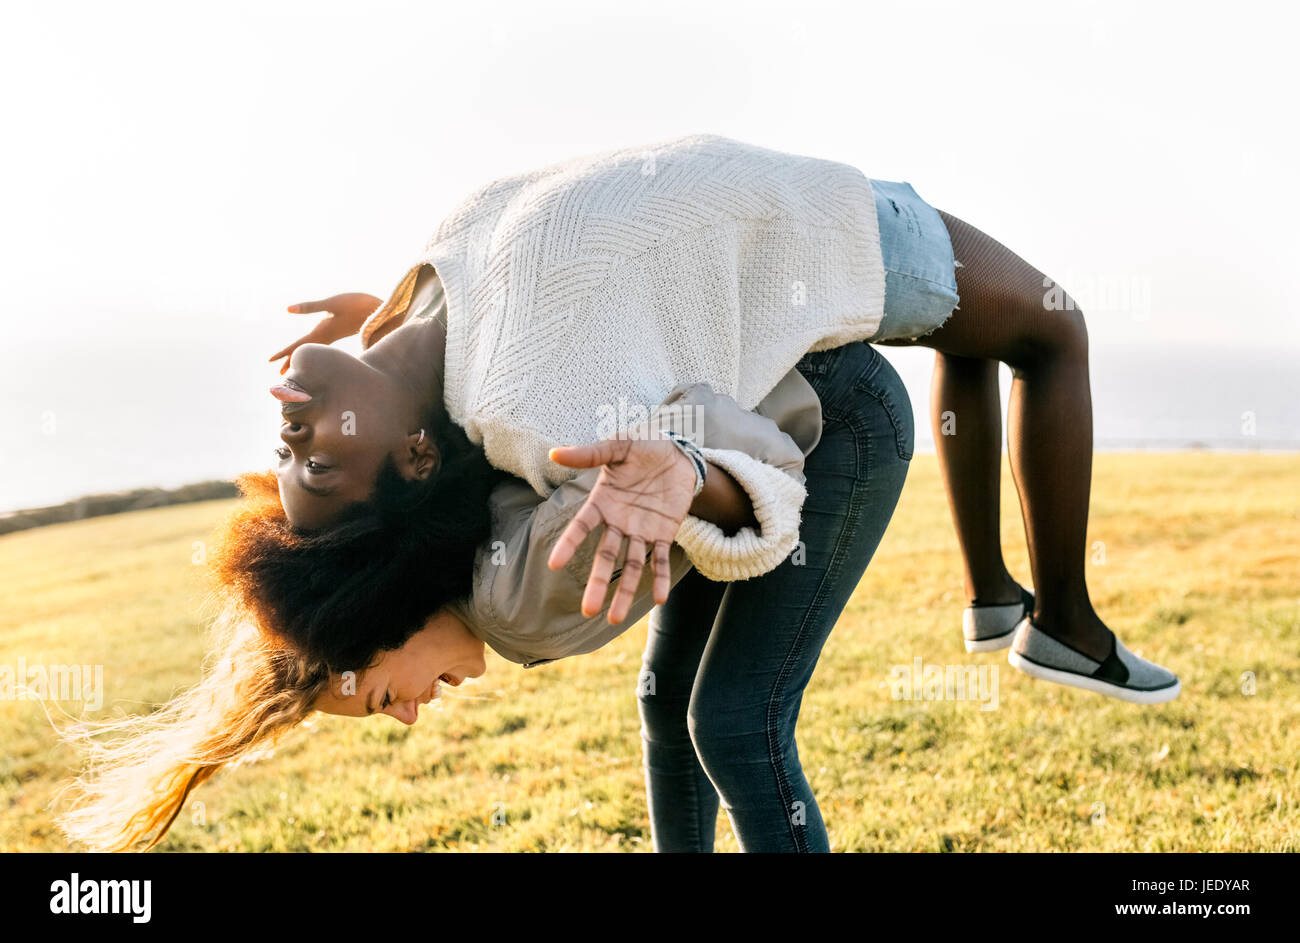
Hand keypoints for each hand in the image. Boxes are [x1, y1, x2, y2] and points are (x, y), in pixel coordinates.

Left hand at [268, 292, 381, 373]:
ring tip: (294, 364)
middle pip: (304, 351)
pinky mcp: (339, 332)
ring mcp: (334, 335)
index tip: (271, 362)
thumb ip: (310, 306)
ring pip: (314, 349)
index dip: (284, 353)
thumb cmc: (358, 305)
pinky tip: (316, 349)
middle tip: (280, 373)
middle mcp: (327, 337)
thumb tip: (287, 309)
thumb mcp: (332, 303)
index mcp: (322, 332)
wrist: (383, 313)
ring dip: (303, 356)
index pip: (298, 345)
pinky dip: (315, 349)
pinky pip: (322, 345)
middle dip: (292, 360)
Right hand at [547, 437, 697, 622]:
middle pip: (606, 557)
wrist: (678, 453)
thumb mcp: (618, 446)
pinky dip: (660, 577)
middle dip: (598, 583)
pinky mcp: (664, 534)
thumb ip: (590, 454)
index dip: (568, 544)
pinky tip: (658, 598)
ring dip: (625, 591)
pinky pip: (661, 559)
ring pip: (632, 565)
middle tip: (588, 610)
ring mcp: (641, 531)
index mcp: (602, 503)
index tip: (553, 564)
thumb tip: (554, 453)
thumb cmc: (643, 447)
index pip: (581, 527)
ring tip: (614, 619)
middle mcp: (618, 522)